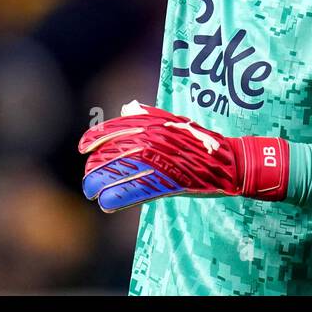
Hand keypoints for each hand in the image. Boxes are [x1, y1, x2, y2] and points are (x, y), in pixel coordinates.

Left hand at [78, 101, 289, 211]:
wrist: (229, 160)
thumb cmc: (200, 141)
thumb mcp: (174, 122)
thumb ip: (149, 114)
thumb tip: (127, 107)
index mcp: (153, 123)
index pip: (115, 128)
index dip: (95, 138)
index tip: (82, 148)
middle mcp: (154, 138)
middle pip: (114, 153)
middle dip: (96, 167)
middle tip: (87, 180)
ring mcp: (162, 160)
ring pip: (122, 173)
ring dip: (102, 184)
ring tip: (92, 193)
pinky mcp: (170, 181)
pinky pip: (138, 190)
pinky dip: (119, 198)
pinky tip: (106, 204)